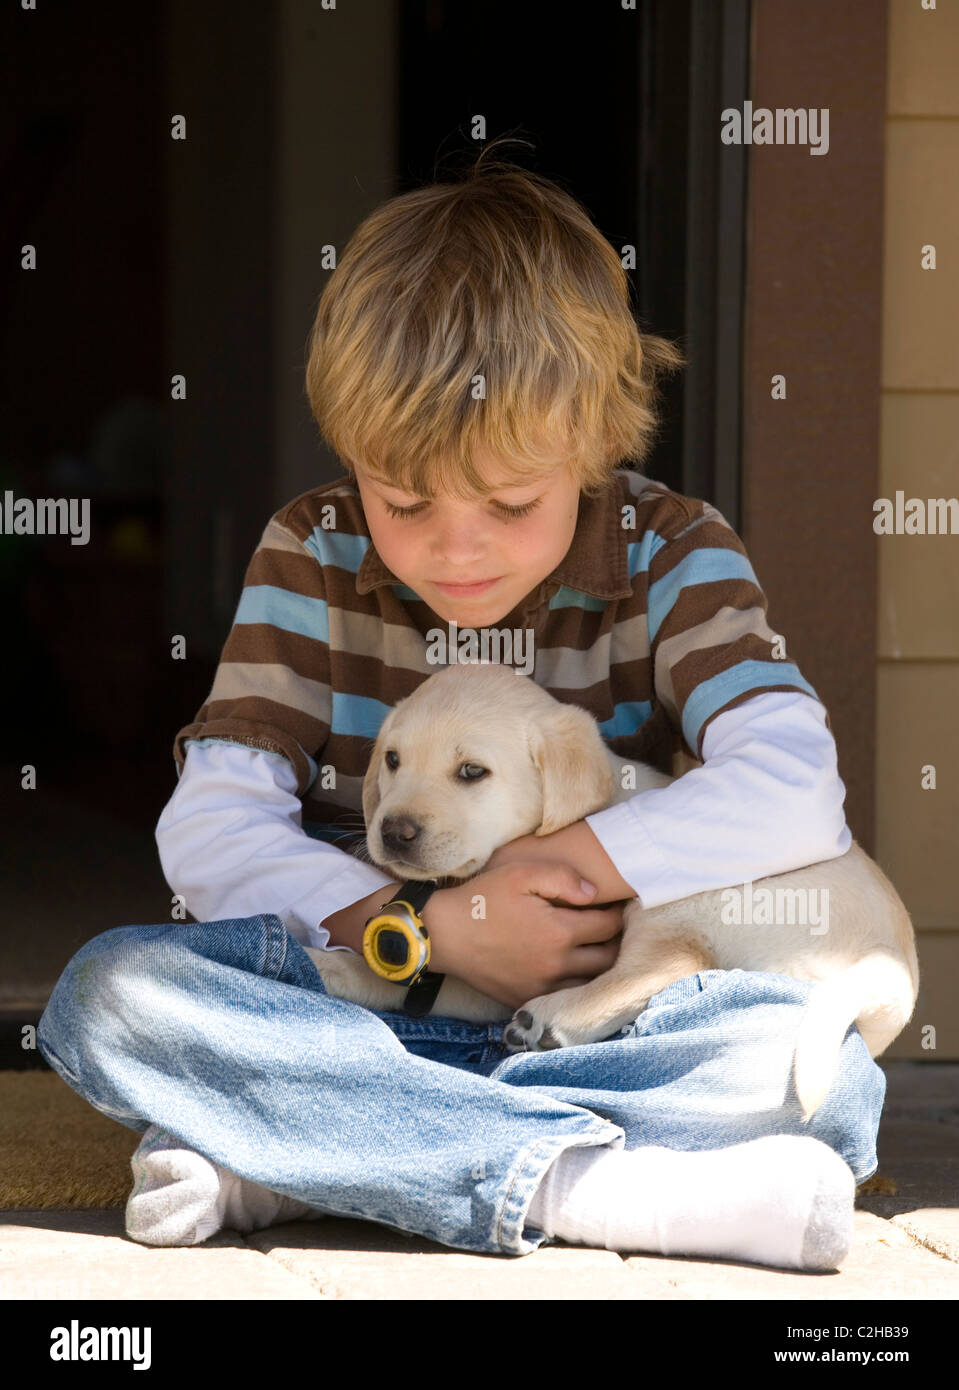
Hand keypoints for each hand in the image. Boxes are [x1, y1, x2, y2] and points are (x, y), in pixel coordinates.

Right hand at [423, 859, 624, 1011]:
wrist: (442, 935)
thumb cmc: (481, 899)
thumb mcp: (520, 874)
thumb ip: (562, 878)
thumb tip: (593, 893)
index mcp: (560, 932)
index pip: (609, 926)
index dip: (619, 912)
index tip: (620, 904)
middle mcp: (557, 965)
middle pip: (608, 959)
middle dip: (616, 941)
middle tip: (613, 927)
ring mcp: (542, 987)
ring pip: (590, 982)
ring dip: (600, 966)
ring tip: (597, 947)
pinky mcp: (526, 999)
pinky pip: (564, 997)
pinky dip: (575, 984)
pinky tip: (571, 968)